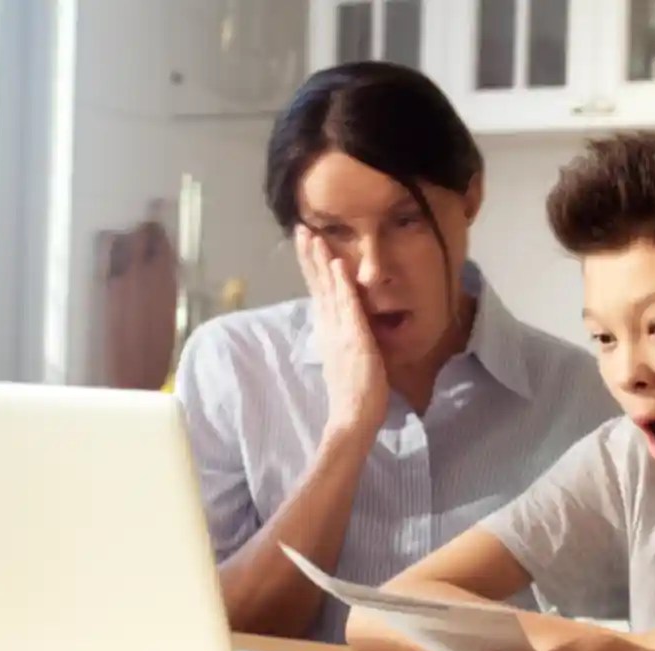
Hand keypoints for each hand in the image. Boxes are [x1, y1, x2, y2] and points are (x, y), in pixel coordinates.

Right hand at [295, 227, 388, 436]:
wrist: (353, 417)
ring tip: (312, 236)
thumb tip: (341, 326)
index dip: (312, 267)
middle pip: (317, 284)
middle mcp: (329, 326)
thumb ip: (342, 338)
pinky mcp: (353, 337)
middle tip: (300, 229)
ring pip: (328, 289)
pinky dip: (341, 283)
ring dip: (320, 261)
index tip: (306, 243)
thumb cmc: (354, 392)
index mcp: (328, 330)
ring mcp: (339, 330)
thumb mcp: (345, 357)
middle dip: (309, 256)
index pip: (318, 291)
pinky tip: (337, 263)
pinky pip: (347, 305)